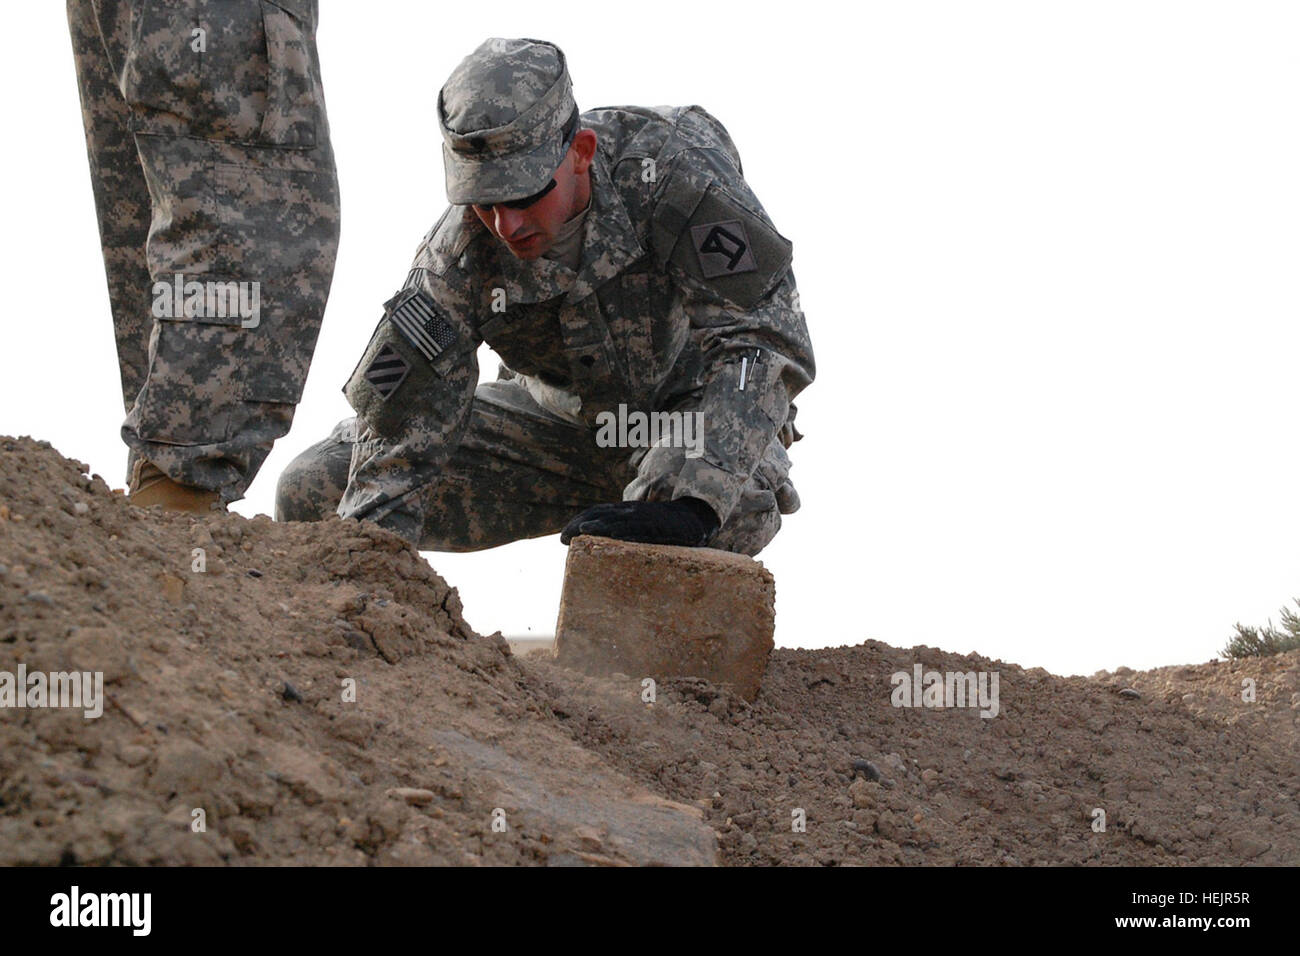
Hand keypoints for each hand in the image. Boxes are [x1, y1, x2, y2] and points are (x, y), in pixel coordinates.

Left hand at [560, 498, 719, 546]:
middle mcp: (631, 511)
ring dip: (597, 525)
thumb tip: (603, 540)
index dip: (578, 521)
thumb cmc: (665, 523)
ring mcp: (644, 518)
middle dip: (579, 524)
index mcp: (626, 510)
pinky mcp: (657, 527)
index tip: (563, 536)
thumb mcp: (640, 523)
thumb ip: (622, 527)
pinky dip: (624, 530)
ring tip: (580, 531)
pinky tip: (612, 535)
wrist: (693, 518)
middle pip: (600, 514)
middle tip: (562, 538)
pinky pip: (639, 528)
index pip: (597, 512)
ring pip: (616, 520)